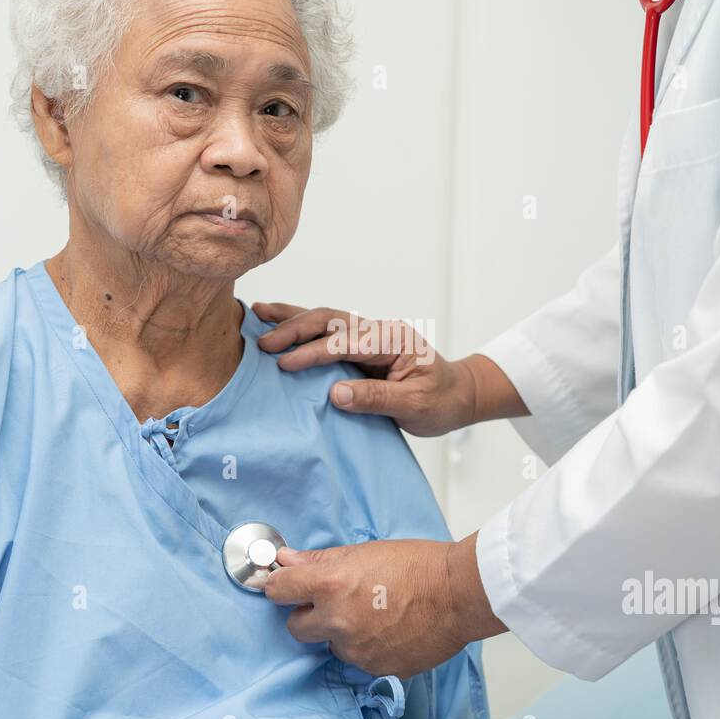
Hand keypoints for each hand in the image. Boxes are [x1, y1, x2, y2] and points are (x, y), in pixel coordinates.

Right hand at [252, 302, 525, 437]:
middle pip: (330, 320)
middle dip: (294, 328)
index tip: (285, 366)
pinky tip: (281, 325)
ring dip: (293, 317)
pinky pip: (328, 333)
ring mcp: (370, 335)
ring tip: (259, 312)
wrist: (460, 395)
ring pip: (326, 320)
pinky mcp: (363, 346)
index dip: (313, 354)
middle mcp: (379, 330)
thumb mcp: (416, 406)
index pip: (345, 342)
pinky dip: (303, 328)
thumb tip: (336, 394)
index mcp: (393, 339)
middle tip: (262, 340)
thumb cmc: (443, 401)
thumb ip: (377, 398)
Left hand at [262, 533, 506, 678]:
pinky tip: (389, 630)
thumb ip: (320, 560)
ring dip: (342, 633)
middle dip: (308, 615)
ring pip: (331, 646)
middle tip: (332, 603)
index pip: (279, 590)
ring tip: (374, 614)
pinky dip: (368, 648)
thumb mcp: (364, 552)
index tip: (284, 587)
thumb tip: (285, 560)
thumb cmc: (418, 566)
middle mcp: (338, 621)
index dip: (280, 587)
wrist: (459, 594)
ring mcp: (356, 650)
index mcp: (331, 585)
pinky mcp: (376, 669)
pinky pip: (359, 661)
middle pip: (295, 627)